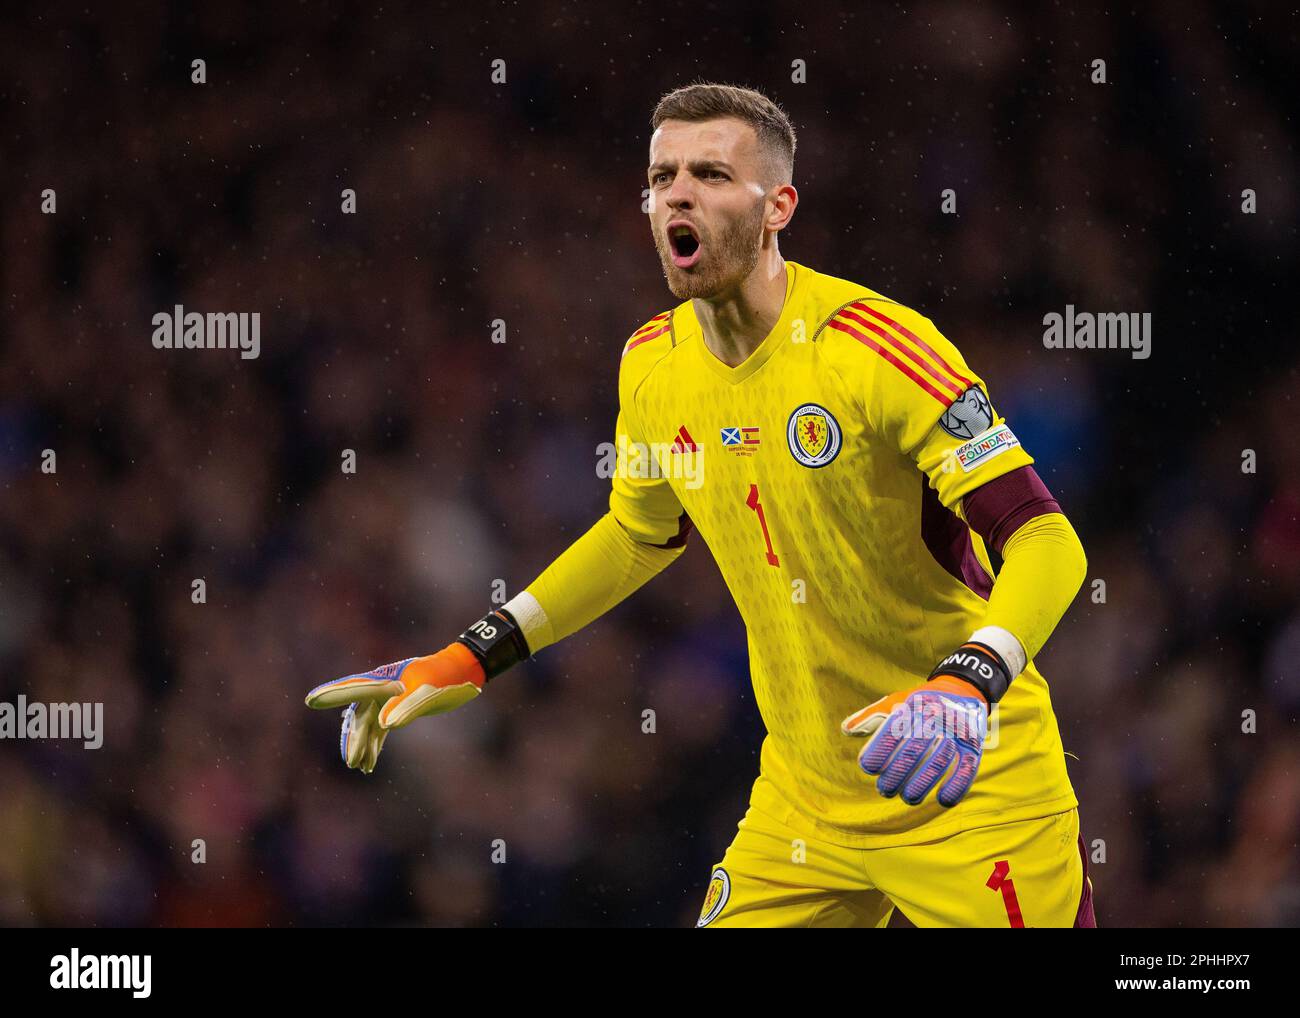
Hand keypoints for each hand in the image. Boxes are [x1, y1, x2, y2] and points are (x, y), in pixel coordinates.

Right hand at [305, 643, 486, 772]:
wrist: (459, 672)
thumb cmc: (442, 677)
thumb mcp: (427, 692)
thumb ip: (406, 706)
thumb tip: (385, 726)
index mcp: (383, 679)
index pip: (354, 688)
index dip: (332, 694)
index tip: (311, 700)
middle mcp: (380, 688)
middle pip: (359, 714)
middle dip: (354, 738)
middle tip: (351, 761)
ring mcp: (386, 698)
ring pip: (367, 724)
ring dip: (363, 744)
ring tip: (358, 767)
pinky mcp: (395, 708)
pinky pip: (378, 728)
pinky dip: (374, 744)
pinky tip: (370, 763)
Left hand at [841, 673, 989, 807]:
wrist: (962, 691)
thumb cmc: (920, 703)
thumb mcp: (896, 702)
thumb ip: (871, 717)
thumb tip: (846, 729)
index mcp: (913, 706)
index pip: (892, 732)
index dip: (878, 752)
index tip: (868, 768)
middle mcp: (935, 717)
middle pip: (913, 751)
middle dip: (895, 775)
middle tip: (884, 790)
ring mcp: (956, 731)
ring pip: (938, 762)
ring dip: (921, 785)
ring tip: (907, 797)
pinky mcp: (973, 744)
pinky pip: (966, 768)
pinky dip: (955, 786)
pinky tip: (941, 799)